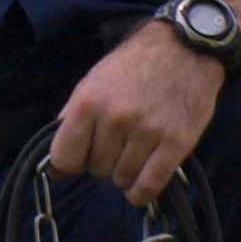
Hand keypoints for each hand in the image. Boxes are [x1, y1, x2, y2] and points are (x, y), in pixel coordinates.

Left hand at [47, 21, 223, 208]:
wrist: (185, 49)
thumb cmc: (134, 66)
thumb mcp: (93, 81)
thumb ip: (73, 118)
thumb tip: (55, 164)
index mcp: (88, 102)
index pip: (64, 158)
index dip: (69, 163)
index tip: (79, 159)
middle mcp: (115, 118)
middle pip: (95, 169)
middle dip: (102, 162)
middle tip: (117, 144)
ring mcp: (147, 131)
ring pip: (122, 180)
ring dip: (125, 174)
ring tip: (133, 153)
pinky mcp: (176, 143)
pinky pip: (149, 186)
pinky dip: (140, 193)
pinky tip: (139, 186)